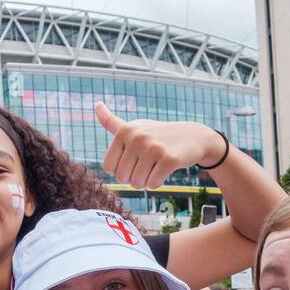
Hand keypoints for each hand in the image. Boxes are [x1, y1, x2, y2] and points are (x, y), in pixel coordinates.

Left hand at [95, 103, 225, 189]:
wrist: (193, 137)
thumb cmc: (158, 135)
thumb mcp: (135, 127)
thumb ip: (112, 123)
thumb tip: (96, 105)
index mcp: (124, 131)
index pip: (109, 168)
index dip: (122, 169)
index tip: (134, 159)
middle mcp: (137, 137)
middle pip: (122, 178)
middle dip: (134, 177)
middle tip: (148, 164)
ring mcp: (153, 147)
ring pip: (137, 183)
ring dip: (147, 180)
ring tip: (156, 165)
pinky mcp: (169, 159)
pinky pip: (153, 184)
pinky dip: (158, 182)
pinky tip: (165, 169)